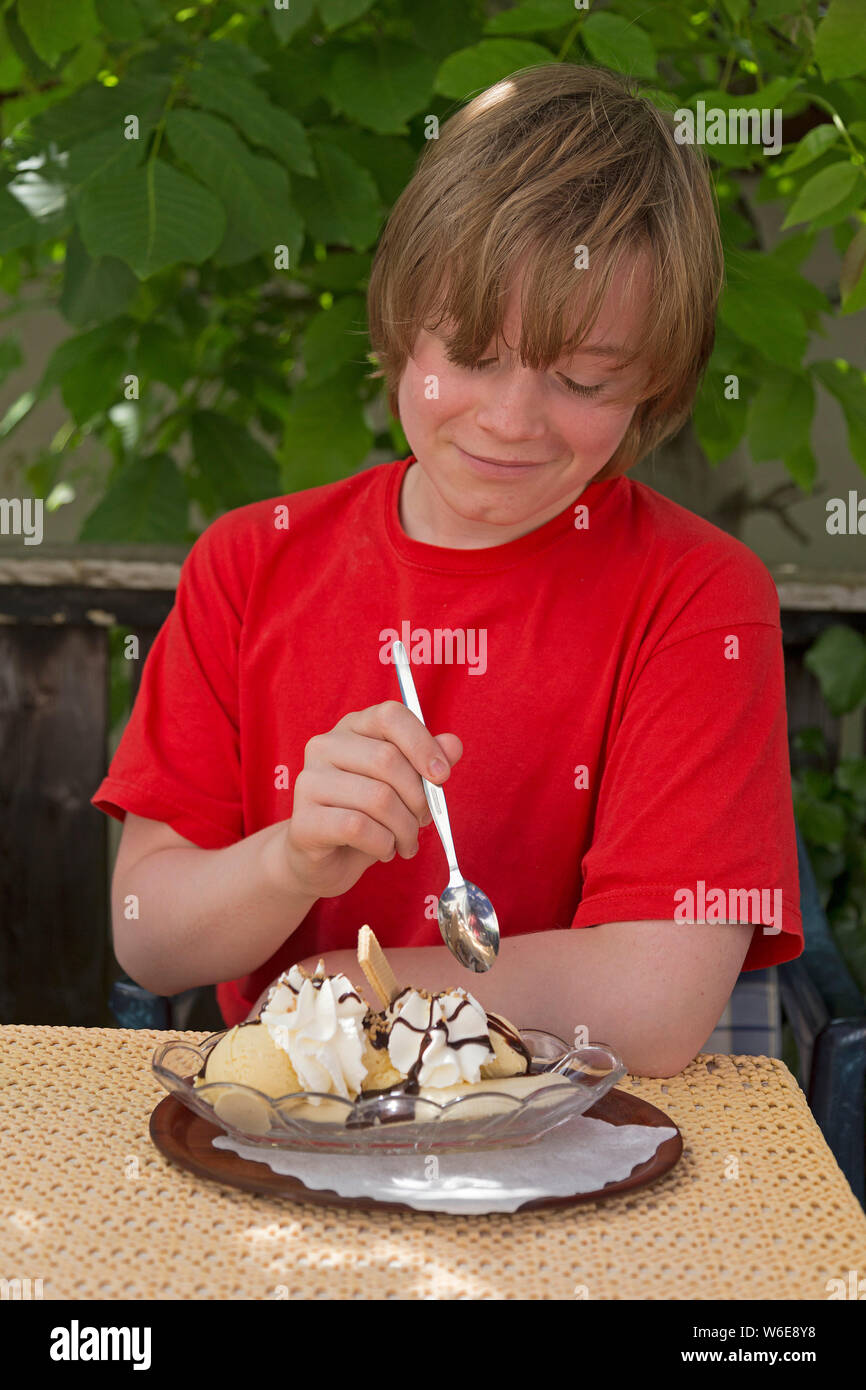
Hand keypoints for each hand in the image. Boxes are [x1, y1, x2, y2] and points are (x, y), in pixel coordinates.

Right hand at [278, 700, 461, 899]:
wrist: (323, 861)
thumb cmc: (366, 817)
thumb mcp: (403, 788)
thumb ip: (427, 764)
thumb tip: (453, 745)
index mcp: (352, 728)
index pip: (390, 716)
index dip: (422, 744)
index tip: (442, 776)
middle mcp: (324, 746)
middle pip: (387, 760)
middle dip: (418, 798)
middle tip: (424, 821)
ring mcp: (309, 782)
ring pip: (377, 798)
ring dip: (404, 828)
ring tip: (405, 842)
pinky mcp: (303, 820)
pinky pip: (358, 827)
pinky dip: (383, 844)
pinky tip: (384, 850)